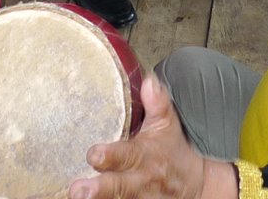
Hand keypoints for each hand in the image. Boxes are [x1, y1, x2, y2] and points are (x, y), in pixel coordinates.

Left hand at [69, 76, 225, 198]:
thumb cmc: (171, 150)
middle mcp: (139, 180)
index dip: (111, 156)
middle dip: (98, 188)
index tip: (94, 154)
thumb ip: (157, 102)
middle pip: (118, 186)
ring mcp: (136, 198)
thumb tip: (149, 80)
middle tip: (77, 189)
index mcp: (145, 155)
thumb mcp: (167, 123)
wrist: (193, 185)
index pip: (127, 155)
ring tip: (74, 196)